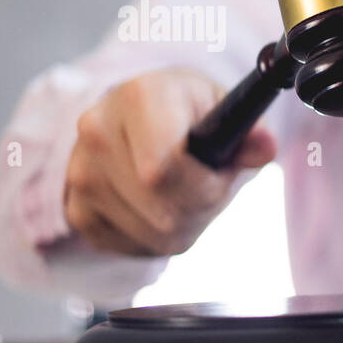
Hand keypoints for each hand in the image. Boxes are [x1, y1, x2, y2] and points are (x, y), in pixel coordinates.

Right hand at [63, 68, 276, 255]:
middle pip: (163, 209)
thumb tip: (265, 146)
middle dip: (201, 207)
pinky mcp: (76, 208)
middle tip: (207, 183)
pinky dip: (156, 237)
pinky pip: (131, 246)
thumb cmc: (192, 113)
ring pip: (151, 233)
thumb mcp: (227, 108)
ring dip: (182, 225)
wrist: (139, 117)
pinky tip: (160, 205)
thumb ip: (251, 131)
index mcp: (139, 96)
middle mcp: (97, 131)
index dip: (204, 184)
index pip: (163, 169)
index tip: (219, 172)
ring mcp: (81, 173)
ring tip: (184, 191)